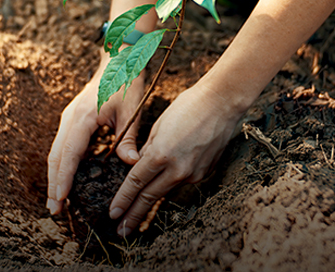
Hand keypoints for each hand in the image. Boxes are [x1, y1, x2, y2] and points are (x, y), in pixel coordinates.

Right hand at [46, 56, 145, 214]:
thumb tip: (131, 164)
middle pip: (56, 156)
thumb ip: (128, 139)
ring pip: (56, 152)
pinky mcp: (72, 120)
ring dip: (55, 176)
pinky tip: (66, 180)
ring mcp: (68, 119)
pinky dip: (62, 165)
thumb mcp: (132, 111)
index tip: (60, 199)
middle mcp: (70, 119)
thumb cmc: (126, 84)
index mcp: (83, 117)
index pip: (69, 154)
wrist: (118, 61)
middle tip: (54, 210)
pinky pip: (63, 146)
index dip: (63, 178)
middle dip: (54, 183)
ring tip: (56, 200)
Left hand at [108, 83, 242, 235]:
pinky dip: (170, 185)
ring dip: (150, 206)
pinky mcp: (204, 172)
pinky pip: (182, 182)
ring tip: (137, 221)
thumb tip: (139, 166)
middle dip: (133, 215)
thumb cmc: (188, 106)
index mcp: (161, 154)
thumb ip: (148, 150)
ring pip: (166, 191)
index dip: (123, 200)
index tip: (112, 214)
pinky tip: (162, 189)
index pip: (136, 183)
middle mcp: (177, 169)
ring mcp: (193, 173)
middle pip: (149, 197)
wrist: (222, 103)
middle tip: (121, 231)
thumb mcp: (159, 126)